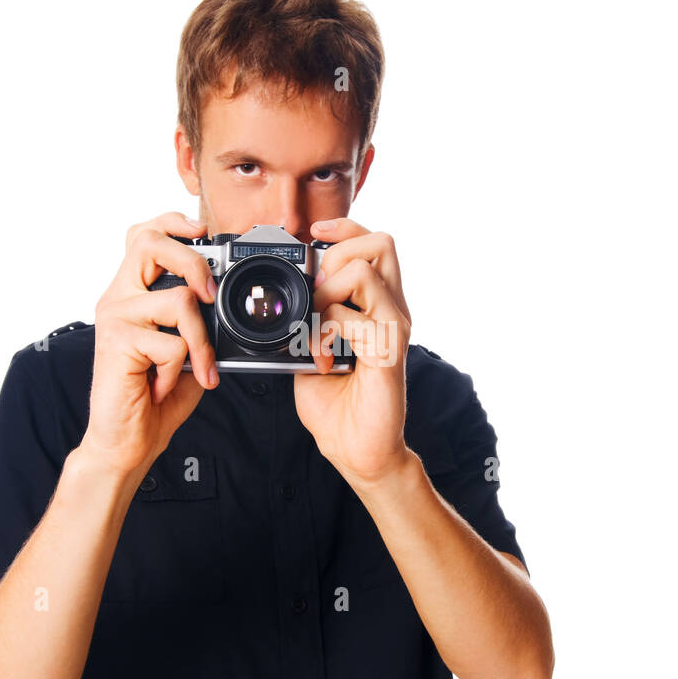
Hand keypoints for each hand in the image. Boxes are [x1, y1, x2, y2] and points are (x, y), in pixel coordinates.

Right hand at [81, 212, 219, 473]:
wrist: (127, 441)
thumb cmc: (153, 398)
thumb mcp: (185, 351)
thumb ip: (197, 321)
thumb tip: (224, 301)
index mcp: (131, 293)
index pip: (142, 236)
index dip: (171, 222)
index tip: (201, 229)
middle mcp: (117, 298)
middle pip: (151, 244)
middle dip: (193, 261)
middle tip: (210, 295)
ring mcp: (115, 318)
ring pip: (177, 299)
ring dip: (200, 341)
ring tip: (196, 370)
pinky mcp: (117, 341)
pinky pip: (172, 342)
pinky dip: (180, 369)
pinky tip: (163, 385)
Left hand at [293, 218, 414, 485]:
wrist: (358, 452)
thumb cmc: (338, 405)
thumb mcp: (311, 350)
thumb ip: (306, 319)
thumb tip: (283, 296)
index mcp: (378, 305)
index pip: (374, 242)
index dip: (345, 227)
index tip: (314, 234)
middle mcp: (393, 311)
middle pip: (381, 242)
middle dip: (337, 255)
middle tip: (317, 294)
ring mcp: (394, 331)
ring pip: (365, 273)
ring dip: (328, 295)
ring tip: (316, 330)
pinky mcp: (388, 355)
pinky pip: (355, 319)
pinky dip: (327, 333)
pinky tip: (322, 359)